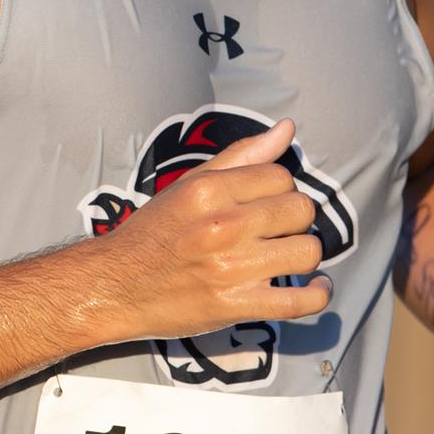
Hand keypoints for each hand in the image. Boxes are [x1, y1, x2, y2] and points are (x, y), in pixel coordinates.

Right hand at [86, 119, 330, 342]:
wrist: (115, 285)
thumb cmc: (154, 232)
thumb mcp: (189, 184)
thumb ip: (242, 156)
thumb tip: (287, 127)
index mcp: (210, 190)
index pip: (281, 176)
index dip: (280, 190)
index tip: (265, 204)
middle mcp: (223, 225)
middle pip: (301, 210)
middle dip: (295, 220)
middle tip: (277, 230)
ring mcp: (231, 268)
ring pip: (308, 252)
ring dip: (304, 254)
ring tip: (288, 256)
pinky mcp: (236, 306)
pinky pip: (299, 302)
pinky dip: (317, 295)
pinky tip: (316, 288)